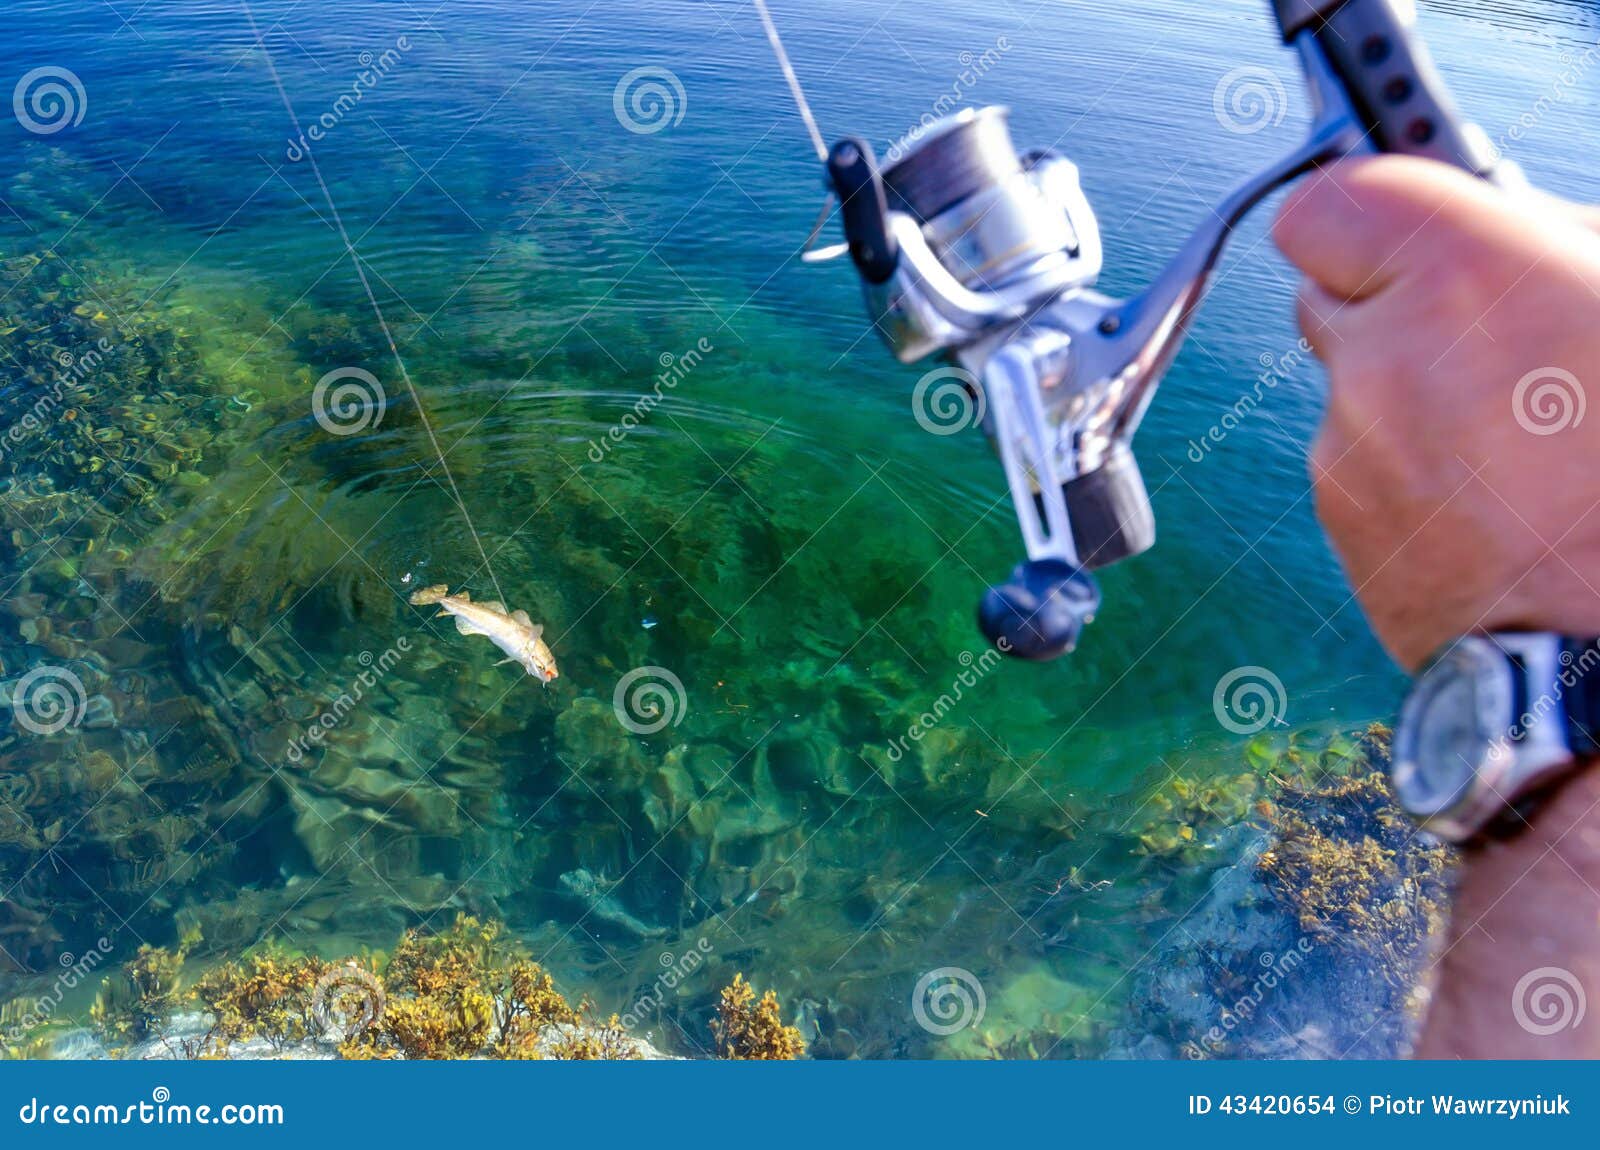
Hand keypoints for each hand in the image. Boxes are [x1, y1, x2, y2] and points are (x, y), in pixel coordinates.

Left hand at [1273, 156, 1599, 670]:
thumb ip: (1542, 250)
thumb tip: (1487, 232)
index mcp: (1461, 281)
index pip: (1329, 203)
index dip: (1370, 210)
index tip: (1409, 220)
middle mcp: (1377, 362)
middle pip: (1328, 294)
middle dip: (1391, 304)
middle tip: (1479, 332)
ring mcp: (1347, 452)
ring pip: (1347, 387)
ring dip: (1405, 394)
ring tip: (1511, 442)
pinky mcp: (1342, 525)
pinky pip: (1356, 464)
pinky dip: (1404, 468)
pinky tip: (1489, 501)